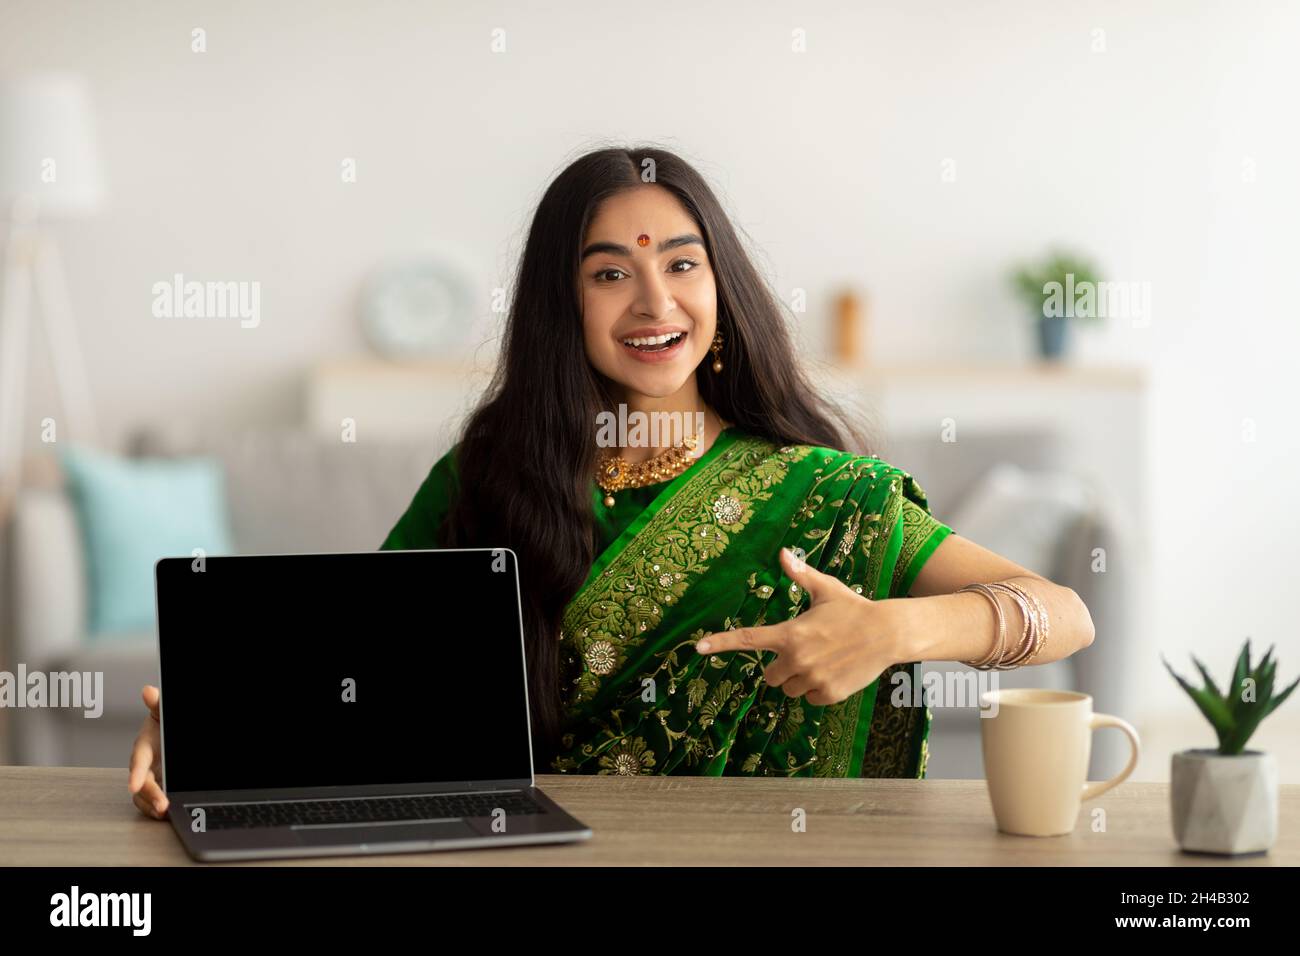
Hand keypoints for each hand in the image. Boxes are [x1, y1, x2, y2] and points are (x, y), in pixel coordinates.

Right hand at [127, 684, 168, 818]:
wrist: (166, 734)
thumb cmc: (162, 724)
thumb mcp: (162, 713)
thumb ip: (157, 704)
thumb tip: (149, 691)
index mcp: (142, 747)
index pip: (137, 762)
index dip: (135, 774)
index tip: (134, 785)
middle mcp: (143, 766)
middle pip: (141, 785)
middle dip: (150, 797)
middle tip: (162, 806)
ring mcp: (150, 778)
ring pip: (144, 798)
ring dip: (152, 807)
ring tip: (165, 814)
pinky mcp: (158, 787)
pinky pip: (153, 801)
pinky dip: (157, 808)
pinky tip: (169, 813)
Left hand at [694, 546, 905, 705]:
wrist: (888, 632)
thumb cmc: (853, 609)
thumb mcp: (826, 589)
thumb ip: (801, 575)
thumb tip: (783, 553)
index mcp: (790, 633)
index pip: (748, 639)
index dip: (721, 643)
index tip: (698, 648)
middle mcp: (797, 658)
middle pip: (769, 676)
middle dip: (782, 668)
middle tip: (804, 652)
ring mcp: (813, 678)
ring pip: (789, 689)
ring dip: (800, 680)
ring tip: (823, 661)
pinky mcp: (830, 694)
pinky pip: (811, 699)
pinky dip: (819, 690)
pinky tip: (835, 672)